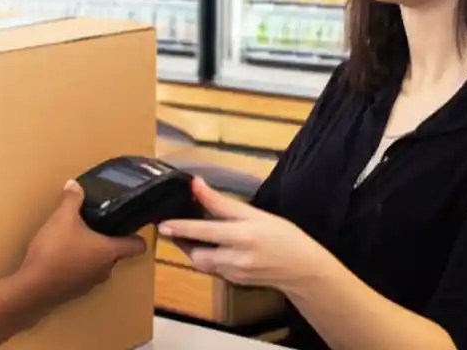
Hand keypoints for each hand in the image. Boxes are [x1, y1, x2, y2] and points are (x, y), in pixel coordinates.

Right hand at [18, 180, 147, 305]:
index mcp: (109, 251)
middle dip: (107, 240)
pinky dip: (77, 265)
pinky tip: (61, 255)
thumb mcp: (62, 218)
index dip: (137, 235)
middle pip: (116, 254)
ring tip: (75, 238)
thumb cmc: (55, 250)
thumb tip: (75, 185)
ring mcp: (91, 283)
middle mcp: (105, 269)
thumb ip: (71, 200)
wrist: (34, 287)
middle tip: (95, 225)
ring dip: (91, 253)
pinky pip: (83, 274)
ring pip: (99, 265)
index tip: (131, 225)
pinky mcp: (75, 291)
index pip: (138, 246)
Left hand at [158, 177, 334, 292]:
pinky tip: (207, 246)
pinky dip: (204, 258)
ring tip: (186, 234)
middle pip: (196, 254)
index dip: (181, 227)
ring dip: (191, 250)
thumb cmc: (283, 236)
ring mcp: (234, 274)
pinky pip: (211, 270)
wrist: (304, 270)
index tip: (162, 224)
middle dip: (182, 241)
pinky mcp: (234, 282)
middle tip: (171, 227)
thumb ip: (222, 202)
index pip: (204, 232)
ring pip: (201, 264)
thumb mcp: (255, 214)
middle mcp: (236, 259)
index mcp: (242, 237)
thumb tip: (196, 184)